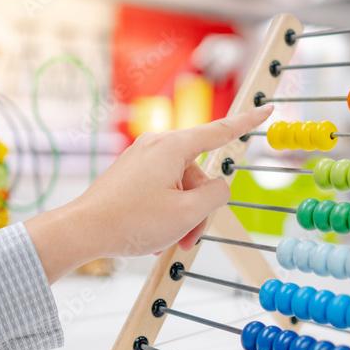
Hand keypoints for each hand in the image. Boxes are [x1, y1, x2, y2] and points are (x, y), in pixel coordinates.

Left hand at [26, 105, 273, 282]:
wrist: (83, 230)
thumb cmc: (131, 221)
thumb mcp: (187, 213)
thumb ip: (216, 195)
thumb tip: (218, 188)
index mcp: (173, 147)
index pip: (220, 131)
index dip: (248, 122)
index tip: (266, 108)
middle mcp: (156, 145)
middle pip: (198, 174)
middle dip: (199, 208)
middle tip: (186, 238)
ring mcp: (141, 158)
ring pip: (180, 186)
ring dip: (181, 216)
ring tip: (166, 240)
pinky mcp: (130, 173)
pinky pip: (161, 190)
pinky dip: (164, 212)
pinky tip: (152, 234)